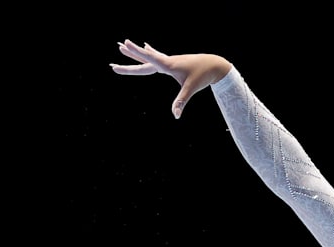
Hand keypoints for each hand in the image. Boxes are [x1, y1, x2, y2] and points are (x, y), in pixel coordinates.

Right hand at [110, 39, 231, 118]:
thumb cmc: (203, 76)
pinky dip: (149, 52)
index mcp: (168, 64)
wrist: (214, 65)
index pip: (149, 57)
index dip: (136, 52)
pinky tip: (146, 46)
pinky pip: (157, 56)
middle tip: (118, 46)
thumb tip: (176, 116)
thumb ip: (181, 102)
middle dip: (131, 54)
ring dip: (136, 52)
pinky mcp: (173, 62)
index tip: (125, 43)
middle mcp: (167, 60)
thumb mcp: (190, 89)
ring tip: (122, 46)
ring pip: (149, 56)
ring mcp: (169, 60)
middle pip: (145, 58)